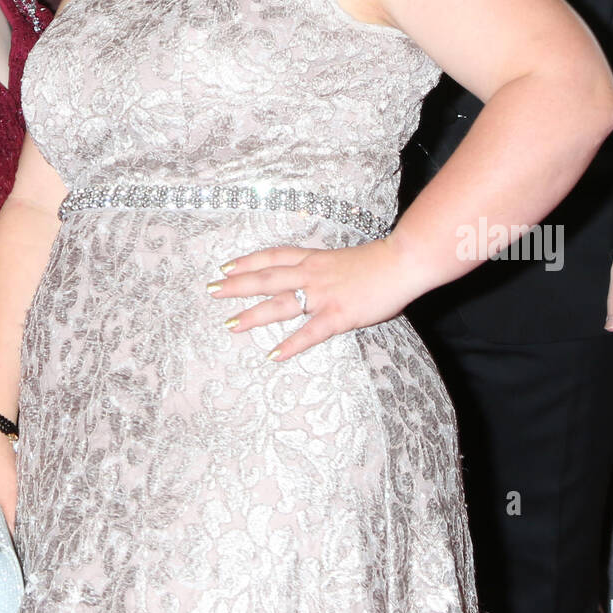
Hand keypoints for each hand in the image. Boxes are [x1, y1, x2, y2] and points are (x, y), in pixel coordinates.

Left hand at [207, 240, 418, 362]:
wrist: (401, 261)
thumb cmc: (379, 261)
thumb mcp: (344, 259)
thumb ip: (326, 270)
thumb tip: (315, 280)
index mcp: (314, 258)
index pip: (273, 256)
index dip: (248, 261)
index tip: (226, 266)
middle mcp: (312, 274)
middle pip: (267, 277)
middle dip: (237, 285)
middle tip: (211, 290)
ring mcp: (323, 295)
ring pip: (280, 304)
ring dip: (253, 315)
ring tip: (230, 325)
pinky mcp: (338, 315)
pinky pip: (310, 332)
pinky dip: (291, 344)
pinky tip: (274, 355)